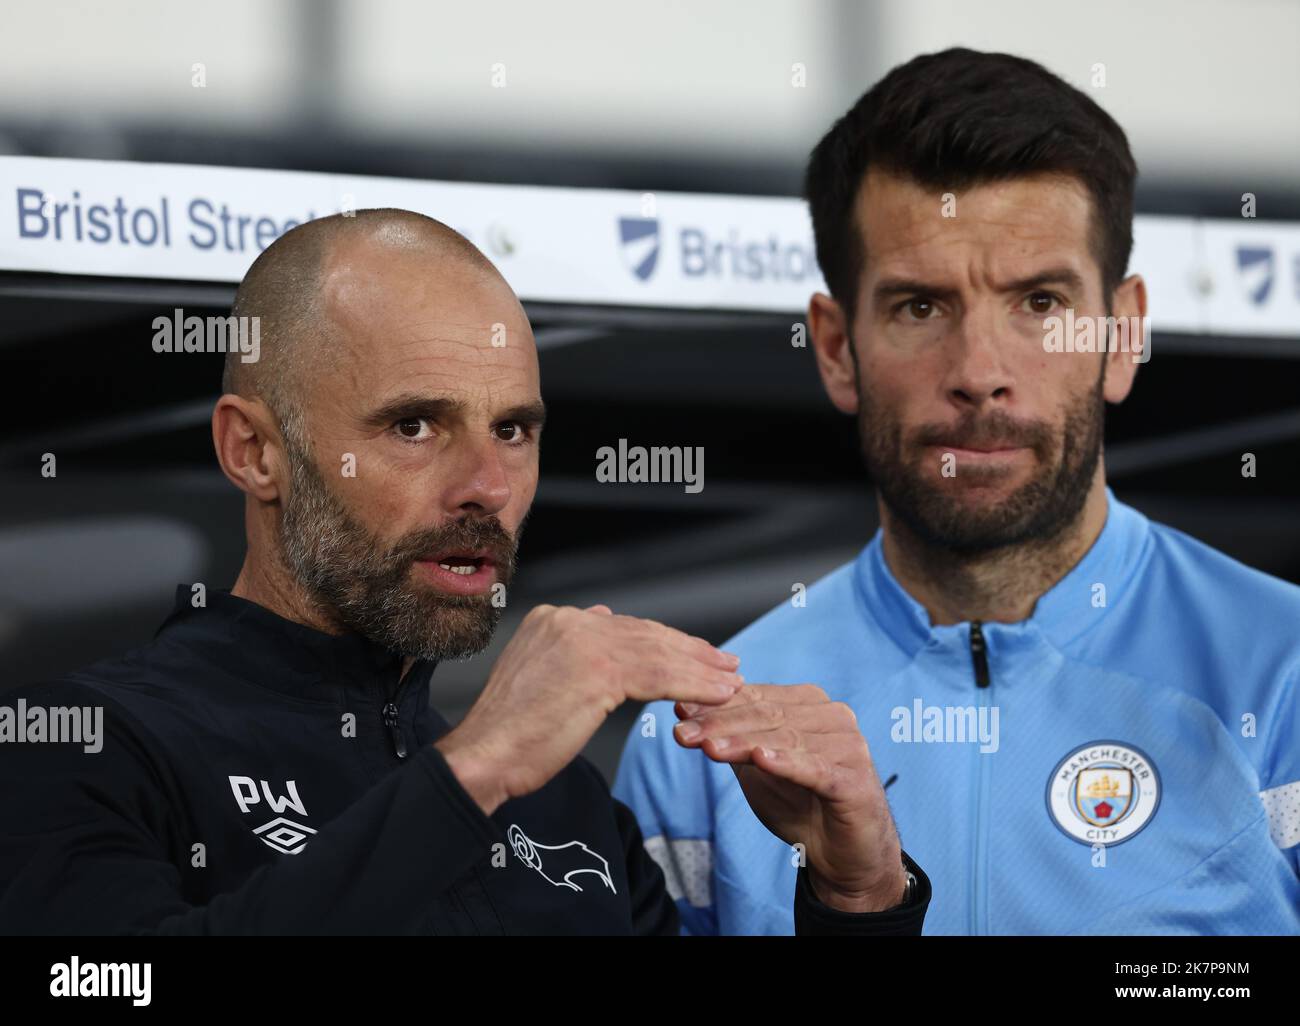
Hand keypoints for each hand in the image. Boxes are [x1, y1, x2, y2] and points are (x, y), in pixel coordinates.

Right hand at [436, 604, 741, 814]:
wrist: (485, 755)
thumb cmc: (510, 732)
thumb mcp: (539, 673)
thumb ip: (570, 648)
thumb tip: (602, 620)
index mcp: (553, 619)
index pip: (623, 626)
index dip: (664, 641)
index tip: (694, 653)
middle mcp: (568, 621)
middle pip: (645, 634)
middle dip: (690, 651)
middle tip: (725, 663)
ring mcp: (583, 642)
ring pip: (657, 654)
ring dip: (701, 669)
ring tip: (730, 681)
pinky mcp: (598, 671)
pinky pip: (659, 676)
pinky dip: (694, 685)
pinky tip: (716, 694)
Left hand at [673, 684, 905, 912]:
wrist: (842, 856)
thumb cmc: (799, 803)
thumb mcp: (756, 767)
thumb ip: (731, 738)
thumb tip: (686, 709)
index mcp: (810, 704)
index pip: (757, 697)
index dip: (716, 705)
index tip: (679, 712)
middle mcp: (833, 716)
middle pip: (768, 715)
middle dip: (721, 724)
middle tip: (683, 733)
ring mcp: (849, 746)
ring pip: (786, 739)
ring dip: (743, 743)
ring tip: (708, 748)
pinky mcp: (855, 780)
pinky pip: (814, 768)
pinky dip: (786, 763)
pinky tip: (760, 760)